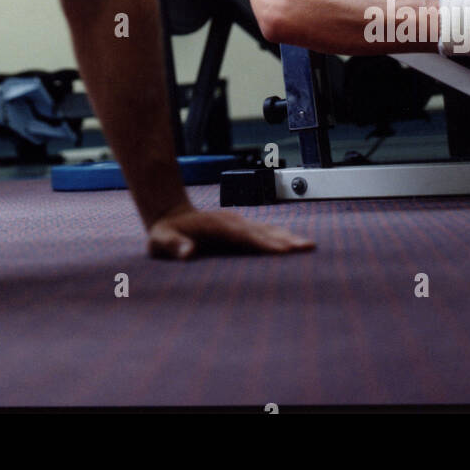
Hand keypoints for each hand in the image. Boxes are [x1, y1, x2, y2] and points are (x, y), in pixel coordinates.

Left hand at [147, 204, 314, 259]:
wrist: (170, 216)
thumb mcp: (160, 240)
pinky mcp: (240, 227)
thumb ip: (173, 246)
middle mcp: (231, 222)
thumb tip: (187, 253)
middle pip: (262, 230)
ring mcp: (237, 223)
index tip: (282, 250)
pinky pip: (264, 231)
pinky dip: (281, 236)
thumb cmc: (165, 233)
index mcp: (216, 226)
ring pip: (266, 229)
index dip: (263, 243)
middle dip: (285, 239)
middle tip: (306, 248)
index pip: (244, 235)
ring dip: (287, 237)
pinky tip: (294, 242)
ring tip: (309, 246)